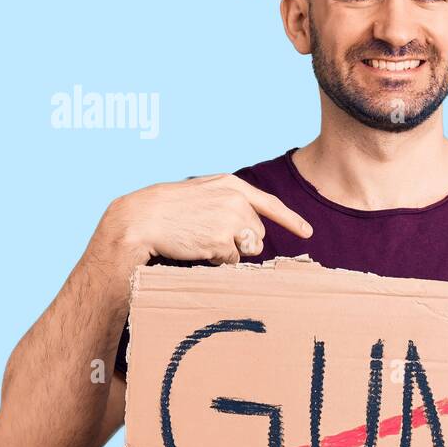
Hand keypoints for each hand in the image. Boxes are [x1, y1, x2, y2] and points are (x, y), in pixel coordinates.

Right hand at [105, 174, 312, 264]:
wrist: (141, 218)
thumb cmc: (166, 208)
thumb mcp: (202, 193)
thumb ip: (228, 203)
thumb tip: (250, 231)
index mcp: (231, 185)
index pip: (270, 204)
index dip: (291, 220)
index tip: (307, 232)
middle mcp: (236, 200)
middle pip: (258, 233)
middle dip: (242, 241)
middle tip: (211, 236)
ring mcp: (231, 220)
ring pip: (247, 249)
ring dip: (229, 251)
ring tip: (201, 239)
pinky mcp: (223, 241)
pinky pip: (231, 261)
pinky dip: (216, 260)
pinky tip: (196, 247)